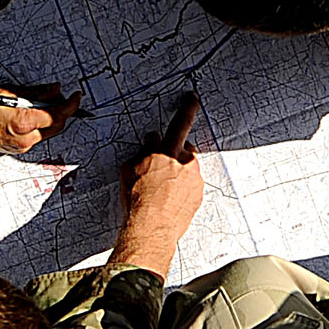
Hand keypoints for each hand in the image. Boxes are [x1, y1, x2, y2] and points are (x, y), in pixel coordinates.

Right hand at [0, 85, 79, 152]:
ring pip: (47, 132)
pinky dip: (40, 125)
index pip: (57, 114)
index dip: (71, 104)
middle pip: (56, 125)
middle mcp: (25, 138)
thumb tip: (53, 89)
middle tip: (61, 97)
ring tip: (45, 103)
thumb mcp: (5, 91)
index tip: (75, 96)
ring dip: (51, 119)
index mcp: (23, 122)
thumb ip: (34, 91)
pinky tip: (33, 114)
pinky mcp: (17, 149)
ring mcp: (21, 146)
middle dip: (63, 111)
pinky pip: (36, 137)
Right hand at [113, 94, 204, 275]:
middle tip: (160, 166)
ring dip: (177, 174)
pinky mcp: (198, 196)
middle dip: (174, 154)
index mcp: (169, 152)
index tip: (192, 99)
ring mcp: (195, 181)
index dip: (187, 108)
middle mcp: (186, 164)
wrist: (150, 228)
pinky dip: (181, 189)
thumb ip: (144, 150)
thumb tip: (150, 140)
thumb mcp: (130, 169)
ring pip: (187, 169)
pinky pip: (190, 186)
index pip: (180, 123)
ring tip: (160, 189)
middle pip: (184, 149)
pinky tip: (167, 199)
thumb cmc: (137, 199)